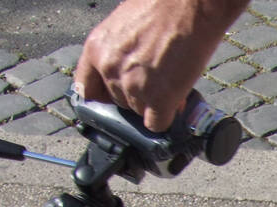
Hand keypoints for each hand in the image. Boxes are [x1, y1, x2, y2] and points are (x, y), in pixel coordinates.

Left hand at [74, 0, 248, 130]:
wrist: (189, 5)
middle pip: (119, 102)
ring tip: (170, 84)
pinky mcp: (158, 100)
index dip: (102, 98)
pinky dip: (167, 118)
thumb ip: (121, 51)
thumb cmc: (162, 7)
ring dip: (154, 106)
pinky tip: (175, 102)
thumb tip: (131, 70)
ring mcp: (134, 87)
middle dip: (137, 97)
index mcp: (97, 48)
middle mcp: (110, 70)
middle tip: (156, 82)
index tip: (112, 102)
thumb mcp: (125, 25)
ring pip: (139, 113)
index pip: (87, 89)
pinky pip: (157, 124)